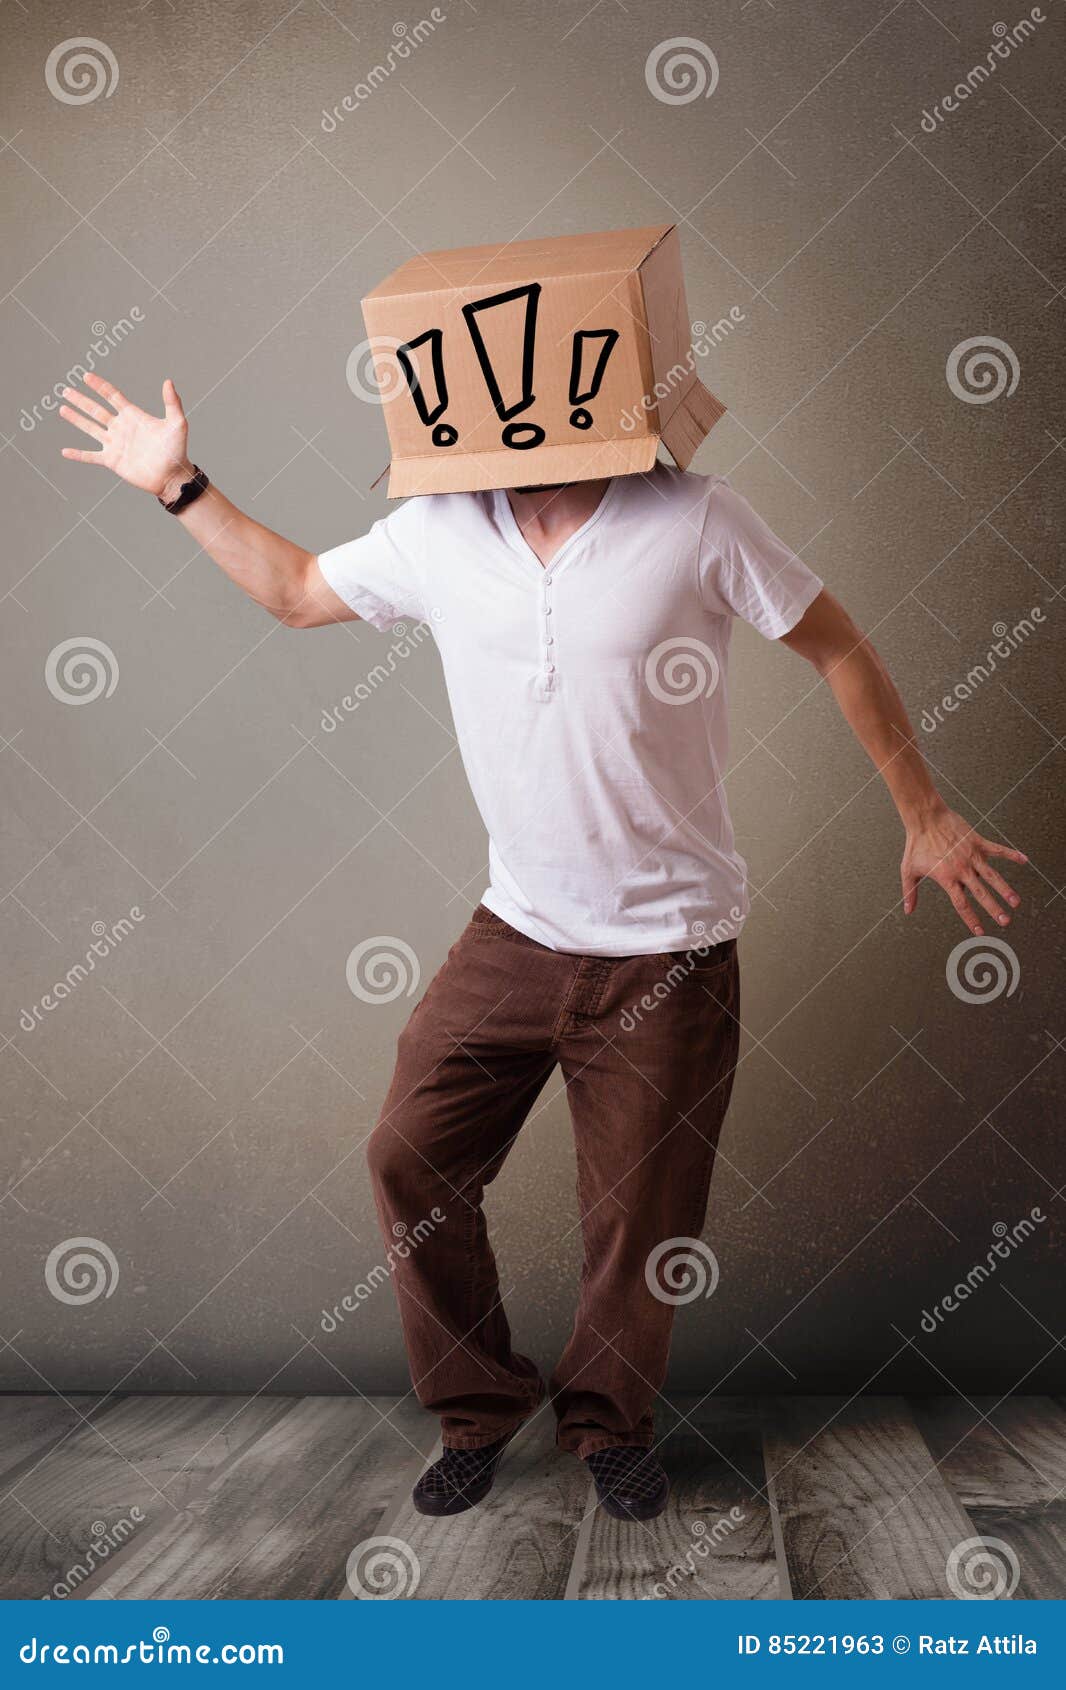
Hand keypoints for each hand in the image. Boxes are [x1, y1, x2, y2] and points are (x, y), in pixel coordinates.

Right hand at [60, 373, 190, 498]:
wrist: (172, 477)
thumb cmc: (177, 450)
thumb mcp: (177, 424)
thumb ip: (172, 402)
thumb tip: (168, 381)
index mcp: (133, 416)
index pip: (112, 396)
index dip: (99, 385)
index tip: (86, 376)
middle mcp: (121, 428)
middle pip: (96, 410)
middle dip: (81, 400)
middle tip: (66, 390)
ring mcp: (115, 444)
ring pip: (90, 428)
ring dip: (76, 419)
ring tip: (62, 408)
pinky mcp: (112, 461)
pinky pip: (91, 456)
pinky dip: (78, 455)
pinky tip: (64, 452)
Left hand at [901, 803, 1026, 935]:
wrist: (925, 818)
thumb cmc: (916, 844)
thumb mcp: (908, 870)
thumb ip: (910, 892)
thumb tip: (908, 910)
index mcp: (947, 878)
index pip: (962, 904)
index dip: (971, 919)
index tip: (980, 931)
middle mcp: (962, 869)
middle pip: (981, 894)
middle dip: (994, 909)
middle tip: (1005, 922)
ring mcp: (972, 855)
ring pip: (993, 876)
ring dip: (1005, 889)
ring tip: (1016, 902)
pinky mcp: (978, 842)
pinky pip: (998, 850)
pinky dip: (1011, 854)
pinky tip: (1024, 860)